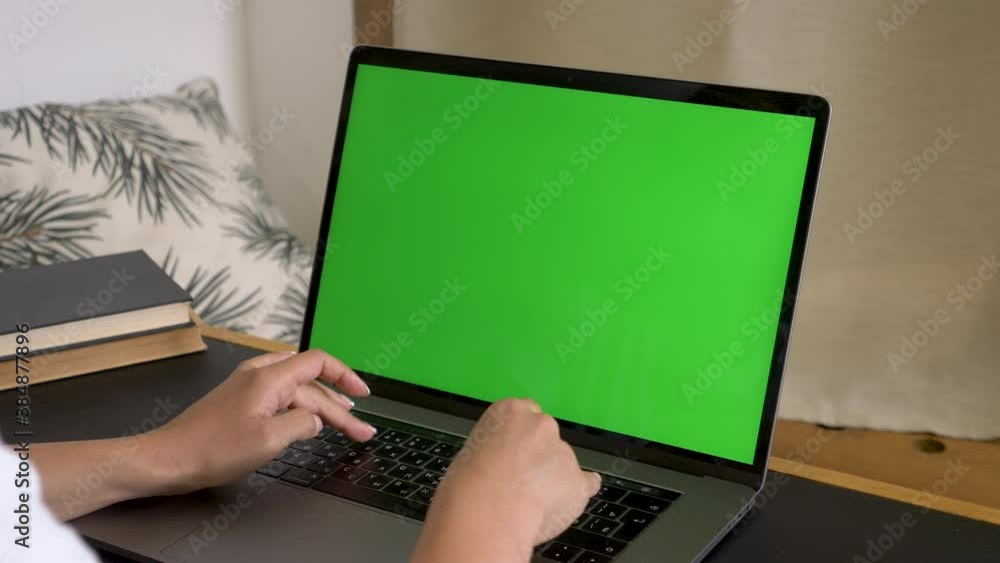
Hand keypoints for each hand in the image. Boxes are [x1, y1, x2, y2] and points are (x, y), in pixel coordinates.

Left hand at [147, 349, 375, 494]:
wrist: (168, 458)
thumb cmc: (211, 450)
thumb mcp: (269, 440)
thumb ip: (302, 424)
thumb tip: (316, 420)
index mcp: (268, 378)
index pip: (319, 363)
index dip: (346, 376)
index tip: (364, 395)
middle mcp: (259, 374)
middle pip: (311, 382)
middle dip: (339, 406)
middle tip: (359, 430)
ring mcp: (247, 385)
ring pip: (296, 389)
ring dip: (322, 405)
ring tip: (342, 422)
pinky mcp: (240, 400)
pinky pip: (281, 395)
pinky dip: (301, 406)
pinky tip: (306, 420)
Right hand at [412, 398, 600, 562]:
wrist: (487, 510)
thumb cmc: (467, 484)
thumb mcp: (471, 450)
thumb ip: (495, 448)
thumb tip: (498, 466)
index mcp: (510, 411)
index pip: (524, 413)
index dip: (518, 438)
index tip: (512, 454)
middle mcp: (541, 425)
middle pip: (545, 437)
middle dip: (536, 456)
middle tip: (518, 481)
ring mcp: (563, 452)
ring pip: (562, 463)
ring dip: (551, 477)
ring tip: (528, 503)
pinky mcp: (577, 481)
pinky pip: (586, 484)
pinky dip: (578, 492)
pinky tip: (568, 500)